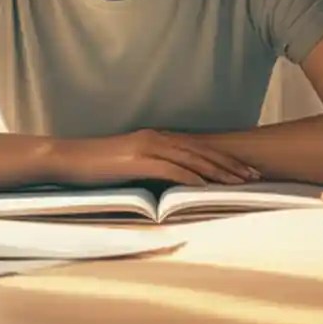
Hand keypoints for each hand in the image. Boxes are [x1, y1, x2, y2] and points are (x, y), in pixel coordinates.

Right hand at [48, 129, 261, 186]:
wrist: (67, 159)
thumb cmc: (96, 166)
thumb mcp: (130, 166)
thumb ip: (153, 169)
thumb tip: (175, 185)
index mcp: (156, 138)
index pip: (198, 148)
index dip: (224, 158)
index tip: (245, 169)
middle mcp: (156, 138)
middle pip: (202, 150)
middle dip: (230, 163)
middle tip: (255, 175)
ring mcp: (146, 147)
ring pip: (192, 158)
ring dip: (218, 170)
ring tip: (239, 181)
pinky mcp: (136, 160)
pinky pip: (170, 169)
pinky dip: (190, 176)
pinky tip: (206, 185)